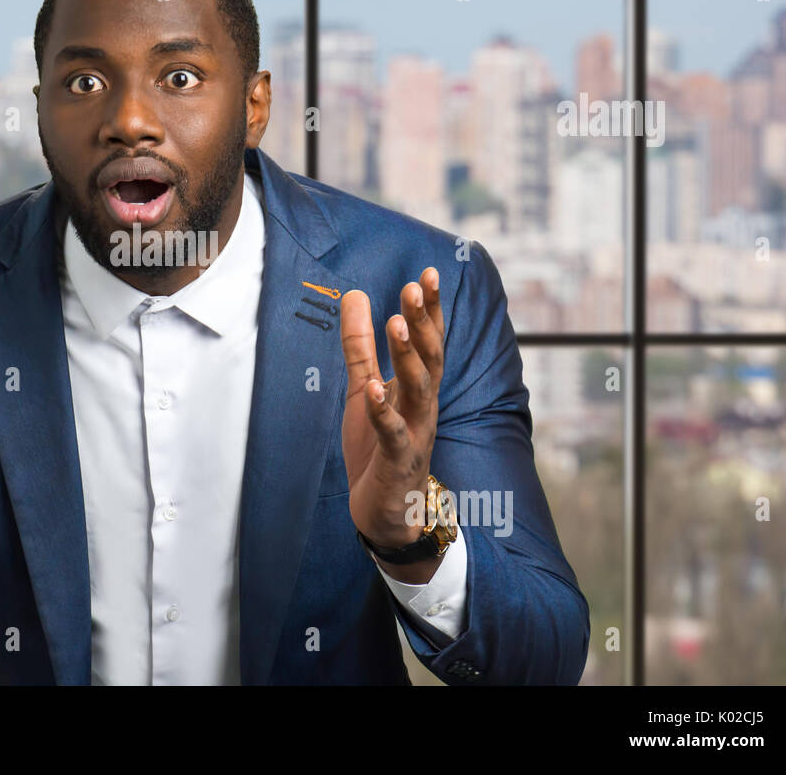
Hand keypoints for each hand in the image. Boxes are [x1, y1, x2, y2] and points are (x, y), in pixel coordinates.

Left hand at [339, 268, 445, 573]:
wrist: (385, 511)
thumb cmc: (379, 446)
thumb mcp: (364, 387)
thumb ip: (360, 345)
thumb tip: (355, 295)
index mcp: (417, 387)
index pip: (428, 340)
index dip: (430, 309)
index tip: (427, 273)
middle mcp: (423, 405)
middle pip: (430, 358)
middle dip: (423, 323)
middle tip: (413, 288)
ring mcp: (415, 431)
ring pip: (419, 389)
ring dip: (408, 357)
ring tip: (396, 324)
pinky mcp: (398, 459)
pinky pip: (394, 432)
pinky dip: (384, 411)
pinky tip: (374, 389)